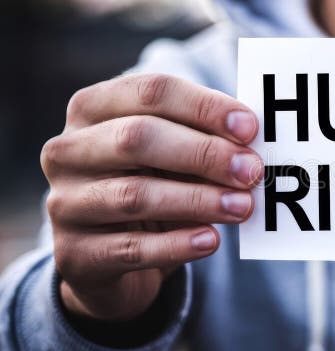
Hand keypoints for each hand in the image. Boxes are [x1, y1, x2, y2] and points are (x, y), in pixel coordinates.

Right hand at [41, 74, 262, 320]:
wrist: (106, 258)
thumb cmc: (150, 186)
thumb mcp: (173, 156)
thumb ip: (205, 141)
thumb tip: (253, 145)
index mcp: (93, 108)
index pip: (150, 91)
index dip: (204, 107)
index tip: (250, 129)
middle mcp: (68, 150)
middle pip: (137, 138)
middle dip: (203, 153)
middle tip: (251, 171)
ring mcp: (65, 203)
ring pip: (134, 195)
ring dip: (197, 200)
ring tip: (242, 207)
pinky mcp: (75, 255)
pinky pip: (130, 249)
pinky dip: (176, 244)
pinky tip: (210, 241)